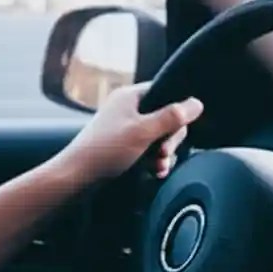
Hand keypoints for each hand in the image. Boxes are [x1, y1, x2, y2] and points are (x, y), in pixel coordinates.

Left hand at [58, 82, 203, 181]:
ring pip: (160, 136)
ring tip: (158, 166)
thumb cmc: (105, 151)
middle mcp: (128, 109)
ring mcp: (126, 128)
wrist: (75, 179)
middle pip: (167, 117)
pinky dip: (155, 160)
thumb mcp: (144, 132)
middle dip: (170, 139)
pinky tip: (155, 171)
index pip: (167, 93)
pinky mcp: (124, 146)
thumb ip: (173, 117)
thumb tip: (197, 102)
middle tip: (162, 153)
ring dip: (164, 153)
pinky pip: (150, 149)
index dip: (177, 112)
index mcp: (130, 97)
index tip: (175, 130)